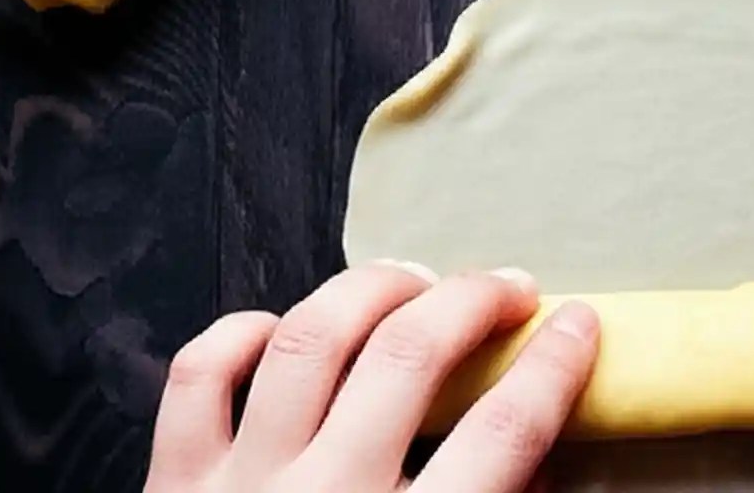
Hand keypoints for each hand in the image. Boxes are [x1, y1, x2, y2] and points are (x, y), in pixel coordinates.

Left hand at [145, 263, 598, 492]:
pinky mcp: (175, 484)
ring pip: (308, 339)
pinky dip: (240, 330)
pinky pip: (200, 375)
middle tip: (510, 287)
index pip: (504, 435)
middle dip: (474, 302)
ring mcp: (241, 486)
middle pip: (408, 359)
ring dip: (374, 290)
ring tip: (417, 281)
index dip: (553, 367)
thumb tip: (533, 462)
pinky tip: (283, 324)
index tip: (578, 326)